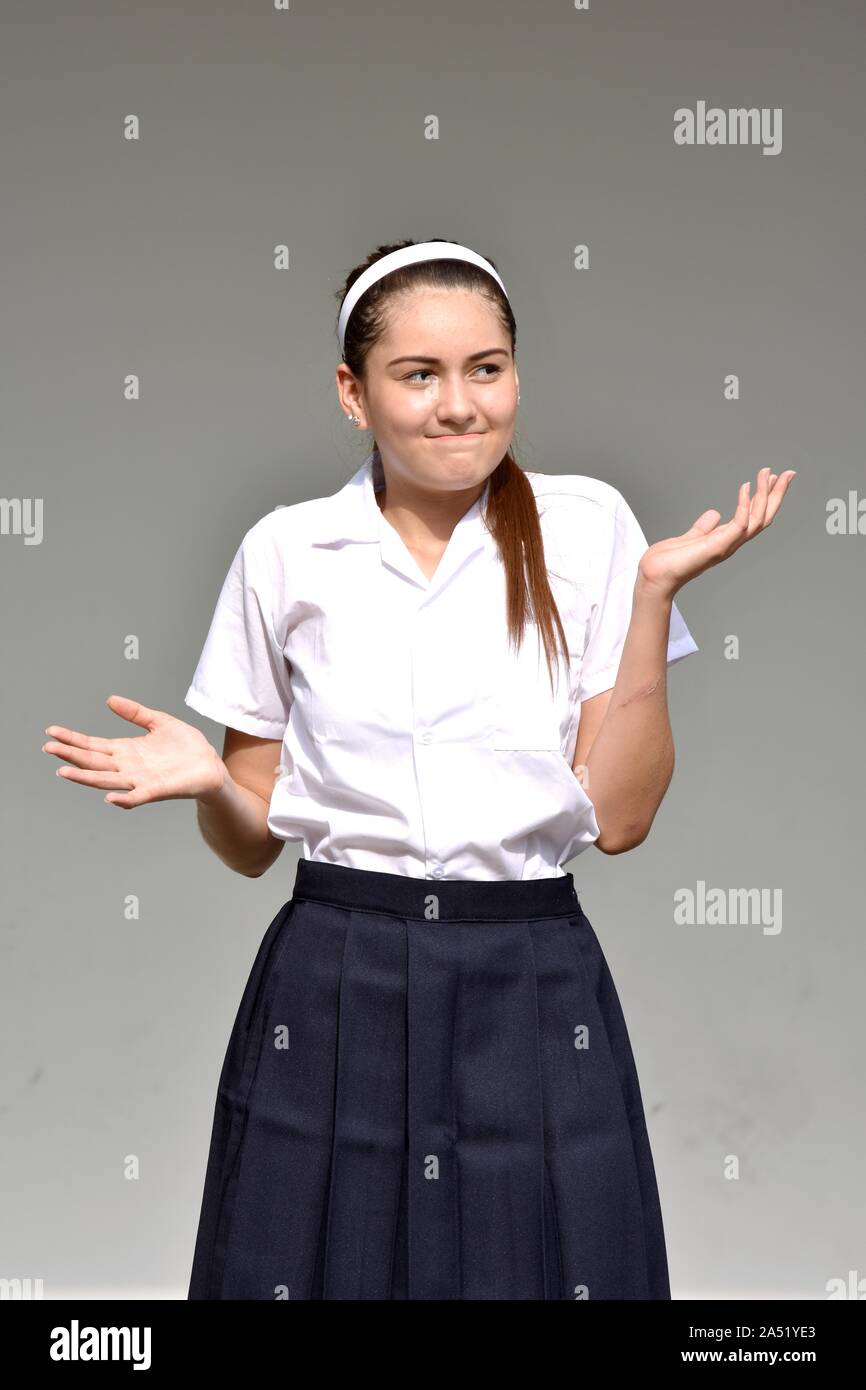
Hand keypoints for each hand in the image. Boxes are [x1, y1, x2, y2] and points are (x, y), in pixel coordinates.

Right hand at [42, 694, 225, 808]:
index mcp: (127, 750)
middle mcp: (128, 767)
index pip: (93, 745)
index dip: (73, 740)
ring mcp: (141, 780)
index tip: (52, 733)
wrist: (211, 766)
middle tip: (48, 747)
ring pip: (107, 780)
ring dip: (85, 777)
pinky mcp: (158, 790)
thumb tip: (109, 700)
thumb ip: (135, 712)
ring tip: (64, 771)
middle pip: (93, 761)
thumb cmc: (187, 747)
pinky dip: (124, 798)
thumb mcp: (160, 721)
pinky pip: (138, 797)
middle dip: (70, 755)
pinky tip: (110, 797)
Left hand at [637, 468, 796, 600]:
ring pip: (757, 519)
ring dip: (765, 495)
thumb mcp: (691, 537)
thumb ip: (704, 527)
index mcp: (727, 540)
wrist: (656, 576)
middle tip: (789, 473)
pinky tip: (745, 487)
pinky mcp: (718, 547)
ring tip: (767, 474)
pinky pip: (740, 524)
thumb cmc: (669, 561)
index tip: (773, 479)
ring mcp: (726, 546)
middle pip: (763, 517)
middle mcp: (731, 543)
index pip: (755, 517)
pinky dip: (745, 505)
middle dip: (776, 495)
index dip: (766, 498)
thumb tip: (714, 514)